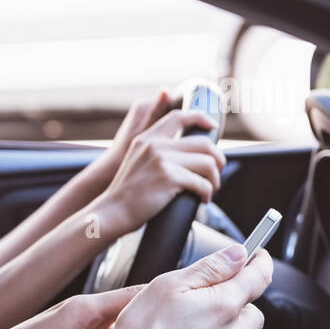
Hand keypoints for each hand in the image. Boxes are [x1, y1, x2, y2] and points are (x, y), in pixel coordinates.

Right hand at [97, 102, 225, 231]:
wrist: (113, 212)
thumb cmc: (128, 193)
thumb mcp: (137, 161)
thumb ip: (156, 150)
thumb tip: (189, 151)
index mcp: (147, 139)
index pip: (178, 116)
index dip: (200, 118)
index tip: (212, 127)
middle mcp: (154, 145)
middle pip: (203, 143)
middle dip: (217, 159)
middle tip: (215, 173)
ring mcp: (162, 160)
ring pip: (208, 163)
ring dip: (214, 179)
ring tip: (209, 189)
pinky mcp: (169, 177)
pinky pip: (202, 183)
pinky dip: (207, 193)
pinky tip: (202, 199)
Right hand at [101, 244, 272, 328]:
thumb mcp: (170, 284)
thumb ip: (210, 267)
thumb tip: (237, 255)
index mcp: (225, 305)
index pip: (259, 276)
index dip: (260, 261)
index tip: (258, 255)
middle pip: (252, 311)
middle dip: (239, 301)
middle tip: (208, 297)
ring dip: (222, 328)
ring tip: (185, 327)